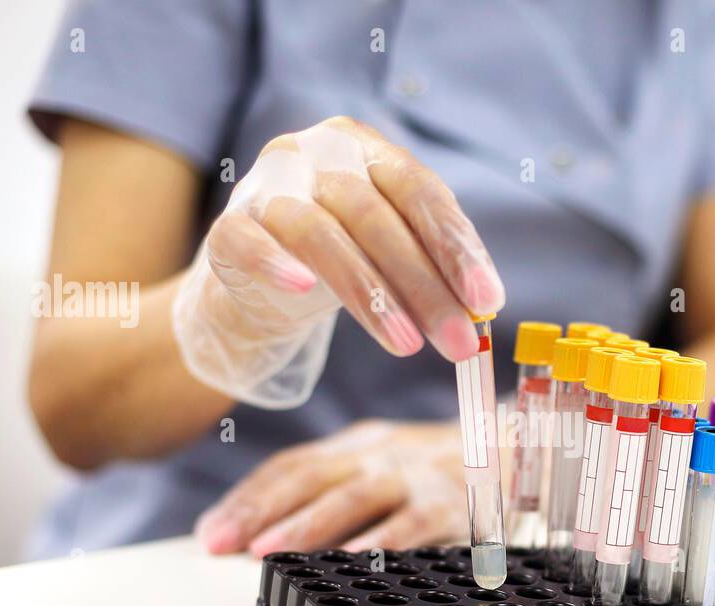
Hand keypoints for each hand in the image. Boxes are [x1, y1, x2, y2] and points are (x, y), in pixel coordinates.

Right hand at [172, 115, 504, 408]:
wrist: (259, 279)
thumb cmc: (343, 258)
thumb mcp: (393, 253)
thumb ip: (433, 268)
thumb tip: (482, 308)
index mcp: (367, 150)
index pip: (419, 190)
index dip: (455, 245)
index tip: (487, 300)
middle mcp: (317, 155)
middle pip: (376, 217)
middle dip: (424, 286)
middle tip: (457, 341)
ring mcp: (267, 186)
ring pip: (320, 233)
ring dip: (370, 294)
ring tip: (407, 345)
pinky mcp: (228, 227)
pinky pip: (248, 241)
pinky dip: (275, 262)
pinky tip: (303, 291)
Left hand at [195, 420, 468, 556]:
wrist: (526, 454)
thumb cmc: (446, 474)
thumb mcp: (390, 470)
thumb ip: (337, 493)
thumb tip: (262, 536)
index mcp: (363, 445)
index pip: (294, 465)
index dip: (249, 497)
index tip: (212, 532)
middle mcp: (385, 453)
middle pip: (313, 475)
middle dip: (262, 509)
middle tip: (224, 542)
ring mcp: (421, 475)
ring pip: (356, 495)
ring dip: (309, 524)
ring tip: (270, 552)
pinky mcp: (456, 503)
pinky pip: (415, 523)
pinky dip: (383, 542)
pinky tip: (352, 561)